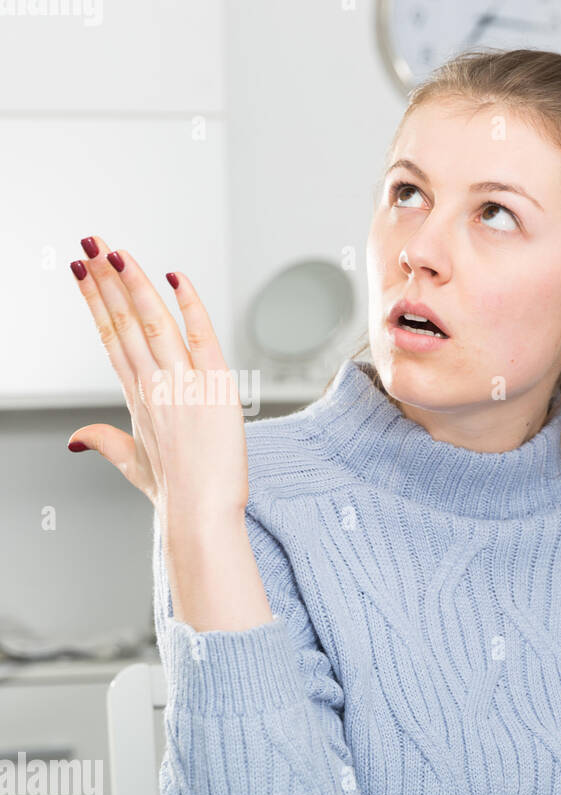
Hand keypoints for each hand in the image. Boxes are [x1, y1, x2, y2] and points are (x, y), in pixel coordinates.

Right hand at [67, 236, 248, 520]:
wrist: (199, 515)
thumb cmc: (174, 494)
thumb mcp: (132, 464)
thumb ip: (104, 442)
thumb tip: (77, 438)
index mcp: (135, 399)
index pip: (111, 338)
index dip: (95, 302)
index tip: (82, 272)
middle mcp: (153, 386)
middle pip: (124, 323)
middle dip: (105, 280)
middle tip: (90, 243)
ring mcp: (181, 386)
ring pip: (153, 324)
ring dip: (134, 285)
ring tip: (116, 252)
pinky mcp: (214, 390)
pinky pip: (202, 338)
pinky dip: (191, 307)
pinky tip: (178, 278)